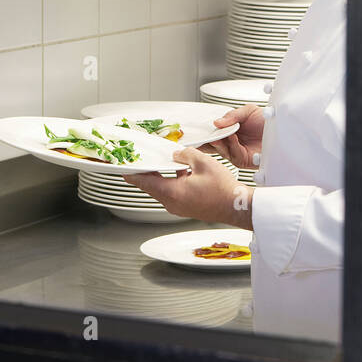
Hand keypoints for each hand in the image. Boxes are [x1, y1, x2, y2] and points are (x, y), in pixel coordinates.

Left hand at [123, 147, 253, 228]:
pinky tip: (183, 171)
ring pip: (164, 189)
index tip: (123, 169)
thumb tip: (176, 154)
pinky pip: (174, 193)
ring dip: (163, 176)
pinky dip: (174, 182)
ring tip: (166, 162)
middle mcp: (172, 203)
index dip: (132, 174)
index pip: (144, 183)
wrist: (238, 207)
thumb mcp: (203, 163)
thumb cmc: (223, 190)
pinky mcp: (187, 208)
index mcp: (172, 192)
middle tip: (143, 161)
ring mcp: (179, 207)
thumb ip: (185, 155)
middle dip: (148, 172)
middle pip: (153, 186)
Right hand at [200, 104, 264, 169]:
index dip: (205, 135)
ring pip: (222, 151)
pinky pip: (235, 155)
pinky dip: (233, 146)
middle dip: (208, 141)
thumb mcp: (248, 111)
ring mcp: (238, 153)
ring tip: (219, 133)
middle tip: (204, 134)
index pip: (213, 136)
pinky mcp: (246, 160)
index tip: (196, 132)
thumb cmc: (267, 120)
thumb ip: (232, 116)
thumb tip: (216, 123)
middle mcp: (233, 144)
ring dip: (220, 143)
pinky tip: (233, 137)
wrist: (284, 128)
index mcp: (231, 132)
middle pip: (214, 146)